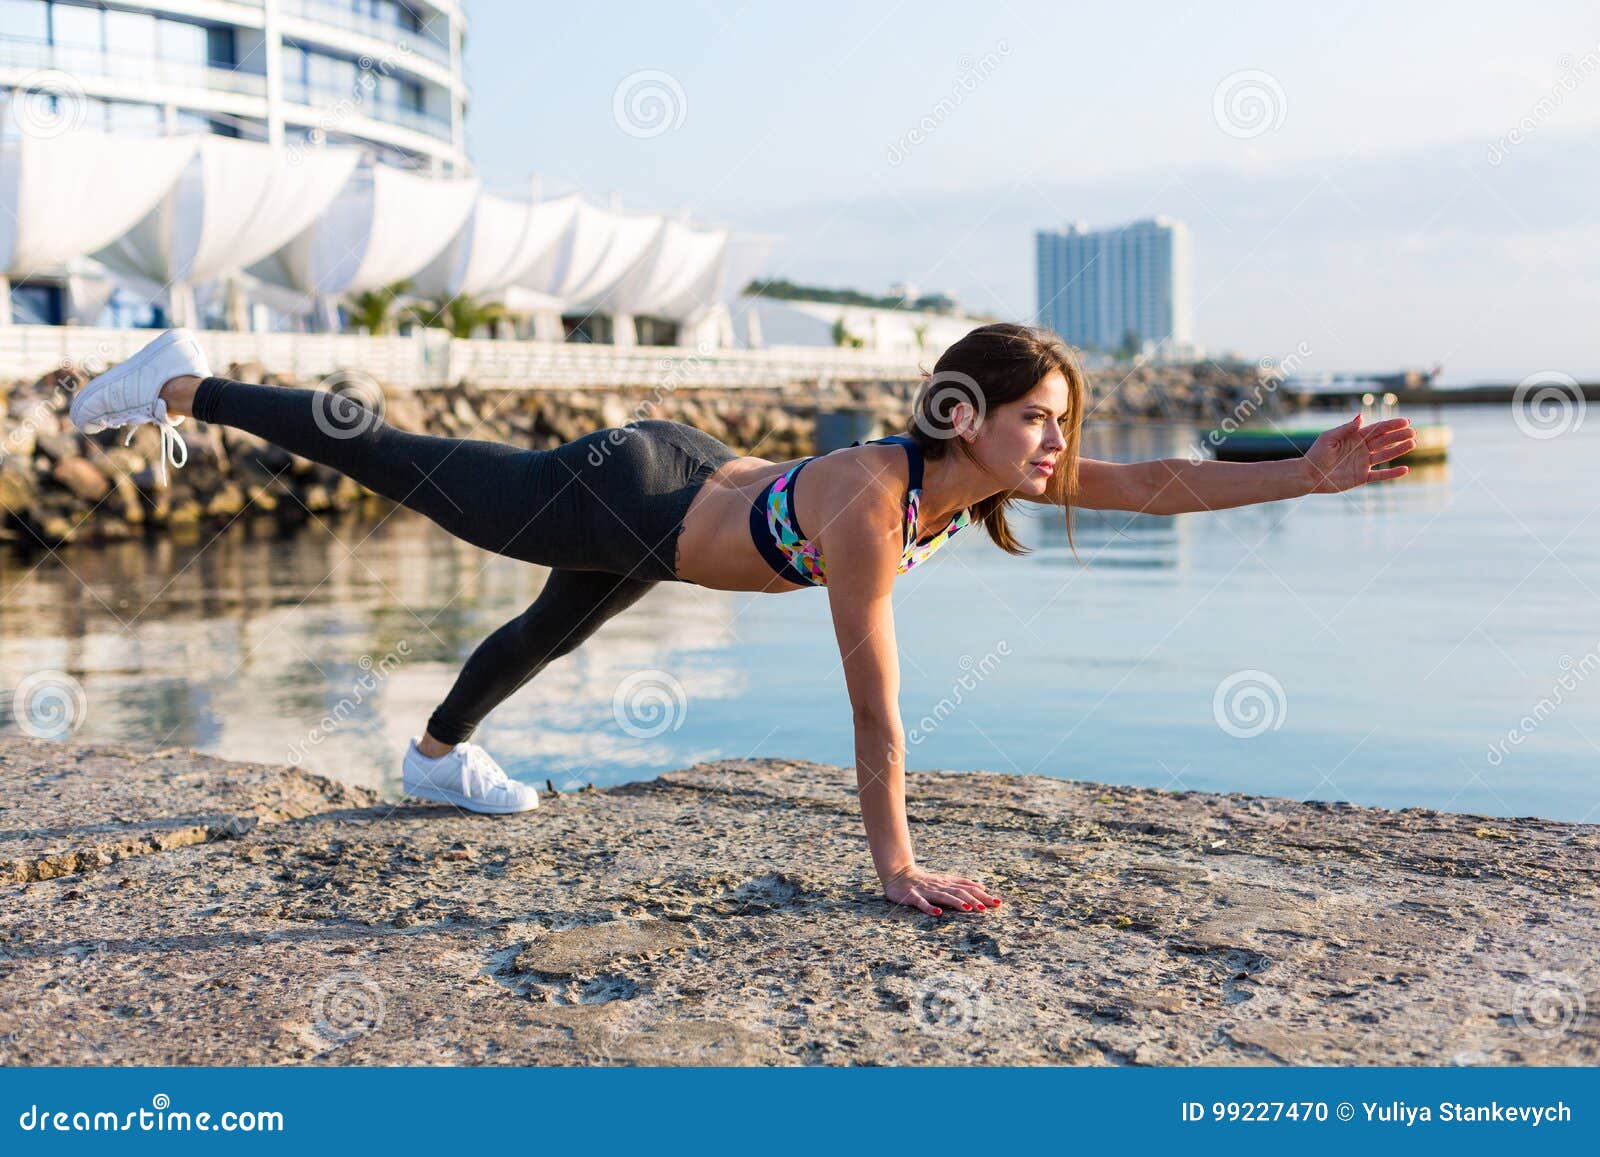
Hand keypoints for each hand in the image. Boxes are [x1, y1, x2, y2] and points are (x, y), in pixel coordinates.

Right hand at [883, 865, 1002, 915]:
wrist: (898, 874)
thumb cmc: (924, 880)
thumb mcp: (945, 881)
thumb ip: (962, 883)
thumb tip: (982, 887)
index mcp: (947, 883)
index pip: (968, 888)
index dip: (983, 894)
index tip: (998, 902)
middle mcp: (939, 886)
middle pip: (959, 892)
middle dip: (974, 899)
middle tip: (989, 907)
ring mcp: (926, 891)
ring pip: (944, 896)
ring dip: (957, 902)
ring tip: (969, 909)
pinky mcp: (912, 896)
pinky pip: (921, 902)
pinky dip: (929, 908)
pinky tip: (938, 914)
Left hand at [1302, 412, 1416, 493]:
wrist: (1309, 475)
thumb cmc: (1316, 454)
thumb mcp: (1329, 437)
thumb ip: (1346, 428)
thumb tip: (1362, 416)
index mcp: (1355, 437)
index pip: (1377, 429)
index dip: (1391, 425)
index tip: (1405, 421)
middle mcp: (1361, 449)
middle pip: (1384, 441)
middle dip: (1399, 436)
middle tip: (1413, 432)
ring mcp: (1363, 463)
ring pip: (1385, 455)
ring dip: (1399, 450)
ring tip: (1413, 444)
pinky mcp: (1361, 477)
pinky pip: (1380, 475)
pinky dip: (1392, 473)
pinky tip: (1406, 469)